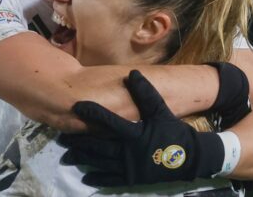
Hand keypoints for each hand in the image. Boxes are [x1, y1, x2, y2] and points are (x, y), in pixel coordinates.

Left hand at [58, 70, 223, 186]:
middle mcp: (128, 152)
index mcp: (134, 134)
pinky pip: (111, 180)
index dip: (92, 113)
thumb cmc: (173, 132)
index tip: (76, 106)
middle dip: (80, 141)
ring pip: (101, 163)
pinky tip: (86, 177)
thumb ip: (146, 93)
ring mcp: (129, 167)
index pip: (108, 122)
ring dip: (84, 158)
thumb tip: (132, 74)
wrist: (189, 159)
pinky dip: (98, 178)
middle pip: (98, 146)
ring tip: (67, 155)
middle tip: (62, 136)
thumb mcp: (161, 111)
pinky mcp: (132, 178)